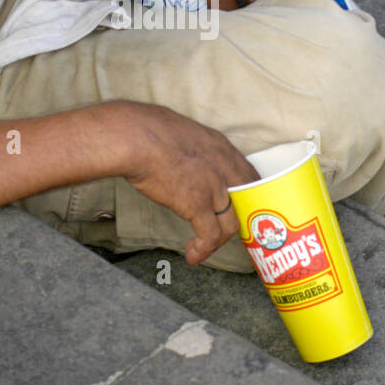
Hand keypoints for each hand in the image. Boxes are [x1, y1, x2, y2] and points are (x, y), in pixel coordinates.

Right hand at [114, 101, 259, 264]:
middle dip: (240, 220)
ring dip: (218, 241)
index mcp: (220, 147)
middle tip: (225, 231)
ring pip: (231, 224)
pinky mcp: (198, 205)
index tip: (236, 207)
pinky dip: (203, 250)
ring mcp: (214, 187)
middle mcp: (224, 167)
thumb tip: (179, 157)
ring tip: (201, 247)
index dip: (246, 196)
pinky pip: (210, 236)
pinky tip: (192, 255)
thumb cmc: (146, 129)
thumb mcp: (180, 132)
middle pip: (247, 201)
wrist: (135, 137)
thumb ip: (189, 148)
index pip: (249, 176)